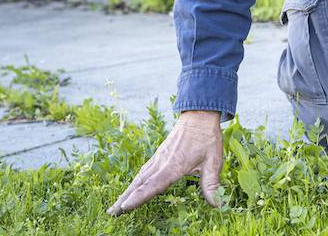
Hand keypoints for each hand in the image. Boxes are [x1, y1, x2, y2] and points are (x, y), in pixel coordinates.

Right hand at [108, 110, 223, 215]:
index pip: (153, 185)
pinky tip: (132, 188)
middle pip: (139, 184)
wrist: (199, 115)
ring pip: (139, 177)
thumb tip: (216, 205)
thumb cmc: (206, 137)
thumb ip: (211, 184)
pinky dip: (135, 182)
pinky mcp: (159, 155)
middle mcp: (162, 163)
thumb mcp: (213, 161)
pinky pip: (144, 171)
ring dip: (127, 191)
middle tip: (112, 213)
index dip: (139, 197)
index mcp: (174, 166)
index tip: (125, 207)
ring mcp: (159, 158)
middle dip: (125, 199)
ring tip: (116, 206)